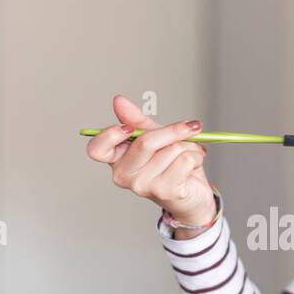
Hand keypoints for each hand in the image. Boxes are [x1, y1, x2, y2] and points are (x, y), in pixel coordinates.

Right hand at [86, 95, 215, 225]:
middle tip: (190, 128)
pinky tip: (192, 166)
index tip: (129, 128)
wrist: (193, 193)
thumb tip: (118, 101)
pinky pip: (185, 160)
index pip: (96, 149)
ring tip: (188, 155)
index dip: (110, 135)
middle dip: (173, 131)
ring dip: (189, 146)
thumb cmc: (172, 164)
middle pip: (144, 142)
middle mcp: (124, 175)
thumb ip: (136, 120)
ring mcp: (143, 186)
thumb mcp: (155, 137)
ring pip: (171, 149)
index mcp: (117, 158)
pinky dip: (196, 157)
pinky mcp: (165, 191)